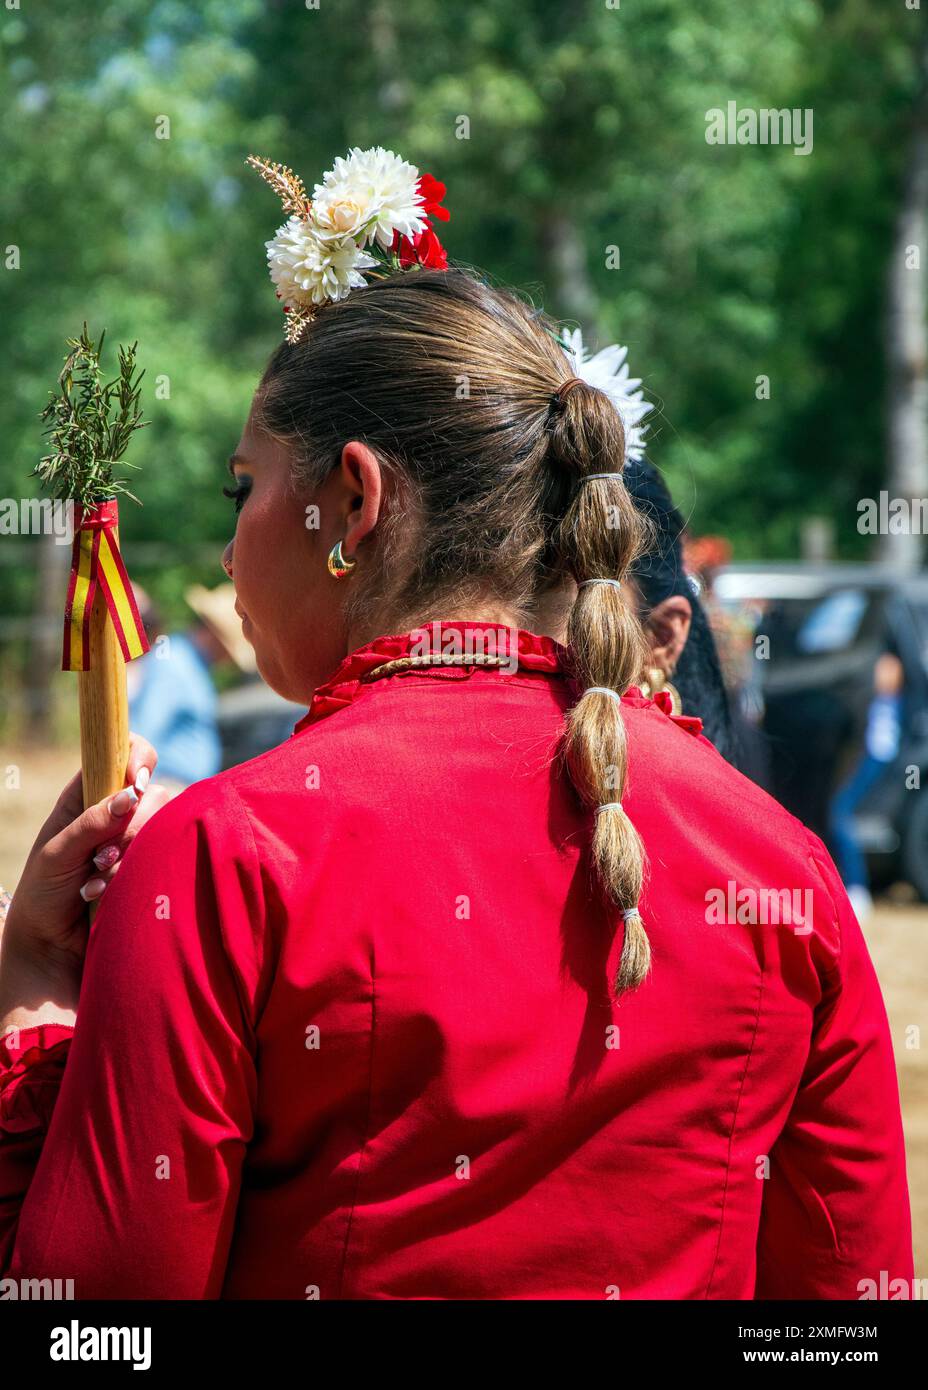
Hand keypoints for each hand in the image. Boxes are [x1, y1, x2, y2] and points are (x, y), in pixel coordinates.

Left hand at [0, 734, 173, 1024]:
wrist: (52, 947)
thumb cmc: (45, 894)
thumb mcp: (57, 854)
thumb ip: (92, 822)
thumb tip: (132, 793)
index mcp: (89, 795)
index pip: (125, 752)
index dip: (138, 757)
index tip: (137, 782)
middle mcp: (119, 811)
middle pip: (154, 793)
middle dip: (132, 827)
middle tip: (101, 858)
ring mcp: (141, 840)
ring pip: (166, 826)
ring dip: (133, 853)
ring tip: (99, 880)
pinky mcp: (155, 867)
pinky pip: (169, 857)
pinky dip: (140, 873)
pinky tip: (110, 893)